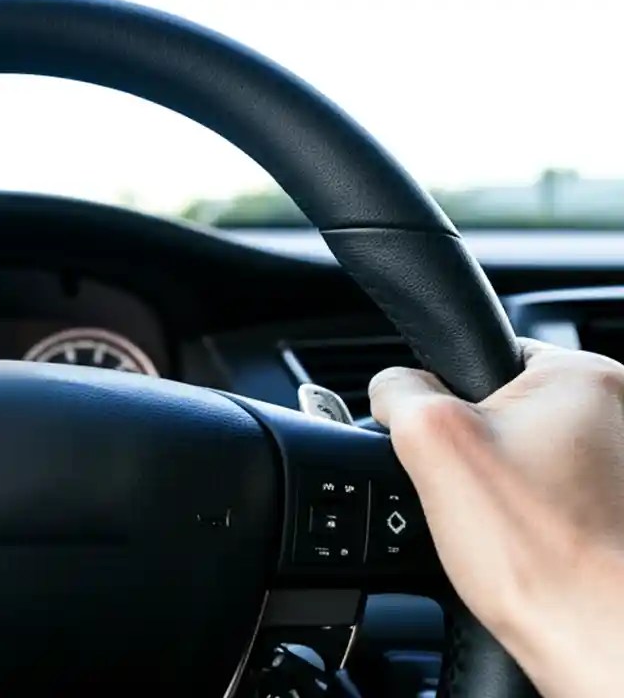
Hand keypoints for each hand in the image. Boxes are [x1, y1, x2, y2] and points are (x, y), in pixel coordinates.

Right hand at [370, 338, 623, 697]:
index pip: (483, 355)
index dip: (445, 401)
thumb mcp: (430, 444)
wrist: (599, 636)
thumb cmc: (537, 552)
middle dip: (479, 450)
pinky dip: (540, 514)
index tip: (446, 449)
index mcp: (582, 374)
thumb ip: (399, 393)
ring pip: (534, 455)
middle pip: (510, 408)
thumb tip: (392, 387)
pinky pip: (561, 493)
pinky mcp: (621, 506)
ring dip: (511, 485)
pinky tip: (534, 543)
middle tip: (477, 497)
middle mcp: (622, 408)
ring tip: (510, 526)